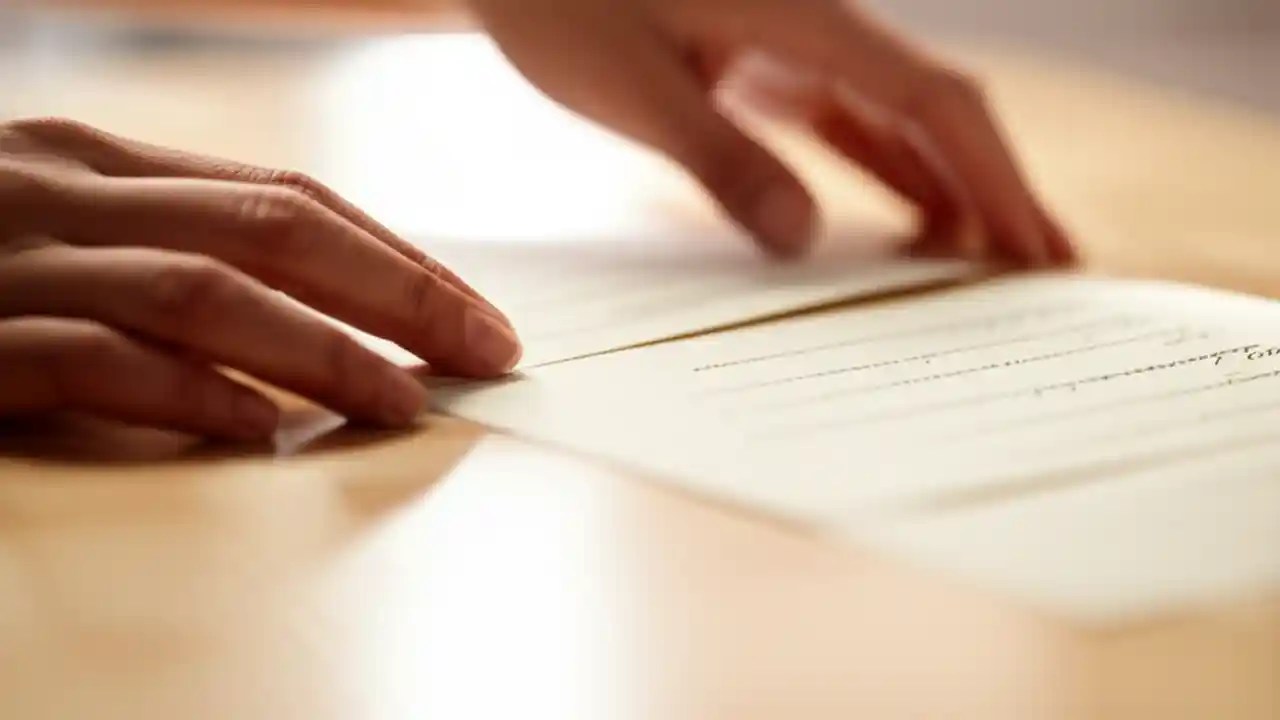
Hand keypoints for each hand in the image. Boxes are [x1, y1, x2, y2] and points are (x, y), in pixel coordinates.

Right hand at [0, 118, 520, 440]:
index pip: (292, 198)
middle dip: (397, 293)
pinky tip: (262, 429)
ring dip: (319, 348)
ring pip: (202, 290)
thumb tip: (313, 301)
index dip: (395, 256)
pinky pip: (90, 362)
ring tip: (404, 400)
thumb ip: (174, 240)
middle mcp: (66, 192)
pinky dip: (185, 393)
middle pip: (275, 230)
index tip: (474, 314)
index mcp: (106, 161)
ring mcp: (10, 260)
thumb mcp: (71, 222)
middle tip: (486, 350)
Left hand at [470, 0, 1073, 264]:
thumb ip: (718, 157)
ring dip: (952, 182)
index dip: (992, 173)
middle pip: (937, 106)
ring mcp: (795, 45)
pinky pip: (850, 121)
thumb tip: (800, 238)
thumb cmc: (560, 1)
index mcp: (805, 18)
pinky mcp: (766, 62)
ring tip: (997, 258)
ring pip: (901, 117)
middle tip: (1049, 263)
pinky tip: (910, 218)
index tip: (1033, 243)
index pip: (930, 99)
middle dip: (997, 184)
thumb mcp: (631, 85)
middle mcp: (817, 27)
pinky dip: (889, 170)